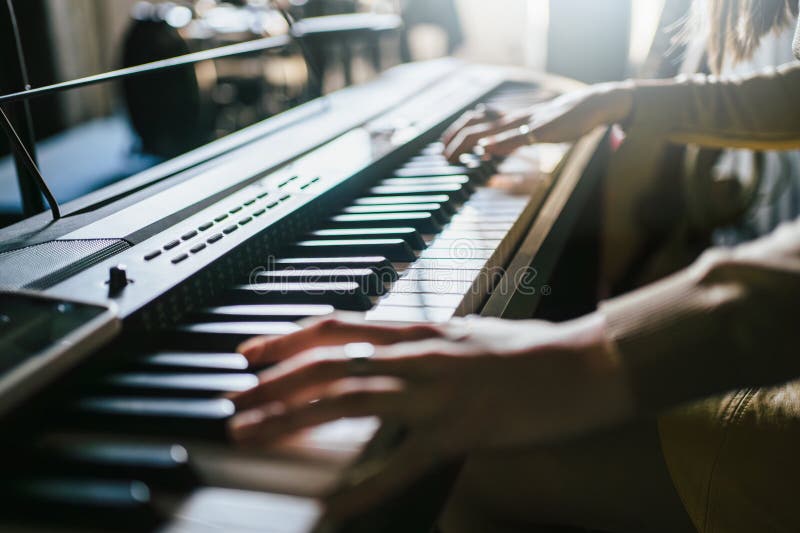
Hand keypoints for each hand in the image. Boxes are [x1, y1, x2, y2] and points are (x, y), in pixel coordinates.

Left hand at [228, 314, 634, 518]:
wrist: (586, 362)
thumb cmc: (530, 349)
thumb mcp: (466, 333)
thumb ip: (423, 343)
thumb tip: (388, 349)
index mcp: (418, 331)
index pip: (336, 326)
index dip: (286, 338)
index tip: (249, 353)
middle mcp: (417, 355)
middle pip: (326, 362)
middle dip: (271, 382)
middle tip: (231, 400)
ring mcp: (435, 392)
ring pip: (347, 399)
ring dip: (291, 417)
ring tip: (249, 433)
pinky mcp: (459, 432)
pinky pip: (401, 462)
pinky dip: (362, 486)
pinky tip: (330, 507)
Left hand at [444, 82, 633, 162]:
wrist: (591, 106)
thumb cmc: (563, 119)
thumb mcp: (532, 127)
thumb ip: (510, 135)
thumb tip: (488, 146)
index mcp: (510, 118)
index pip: (474, 120)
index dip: (455, 132)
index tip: (443, 146)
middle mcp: (513, 118)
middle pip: (474, 124)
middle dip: (453, 140)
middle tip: (442, 156)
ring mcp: (526, 122)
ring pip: (489, 129)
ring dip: (467, 143)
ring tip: (453, 156)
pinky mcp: (541, 129)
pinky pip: (517, 136)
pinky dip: (499, 142)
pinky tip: (486, 149)